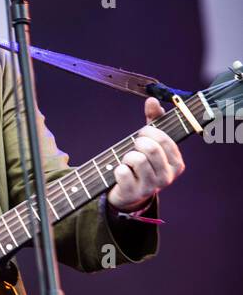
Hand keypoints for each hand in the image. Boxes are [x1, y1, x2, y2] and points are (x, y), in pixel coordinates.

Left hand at [107, 96, 184, 210]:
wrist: (129, 193)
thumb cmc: (143, 162)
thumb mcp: (151, 141)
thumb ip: (154, 119)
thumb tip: (152, 99)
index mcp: (177, 164)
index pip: (163, 139)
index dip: (148, 132)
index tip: (143, 134)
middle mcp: (167, 177)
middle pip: (150, 148)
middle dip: (137, 142)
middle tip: (134, 146)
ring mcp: (151, 187)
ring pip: (136, 159)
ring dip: (127, 156)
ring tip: (128, 162)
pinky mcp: (133, 194)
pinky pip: (122, 172)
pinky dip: (117, 169)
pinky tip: (121, 174)